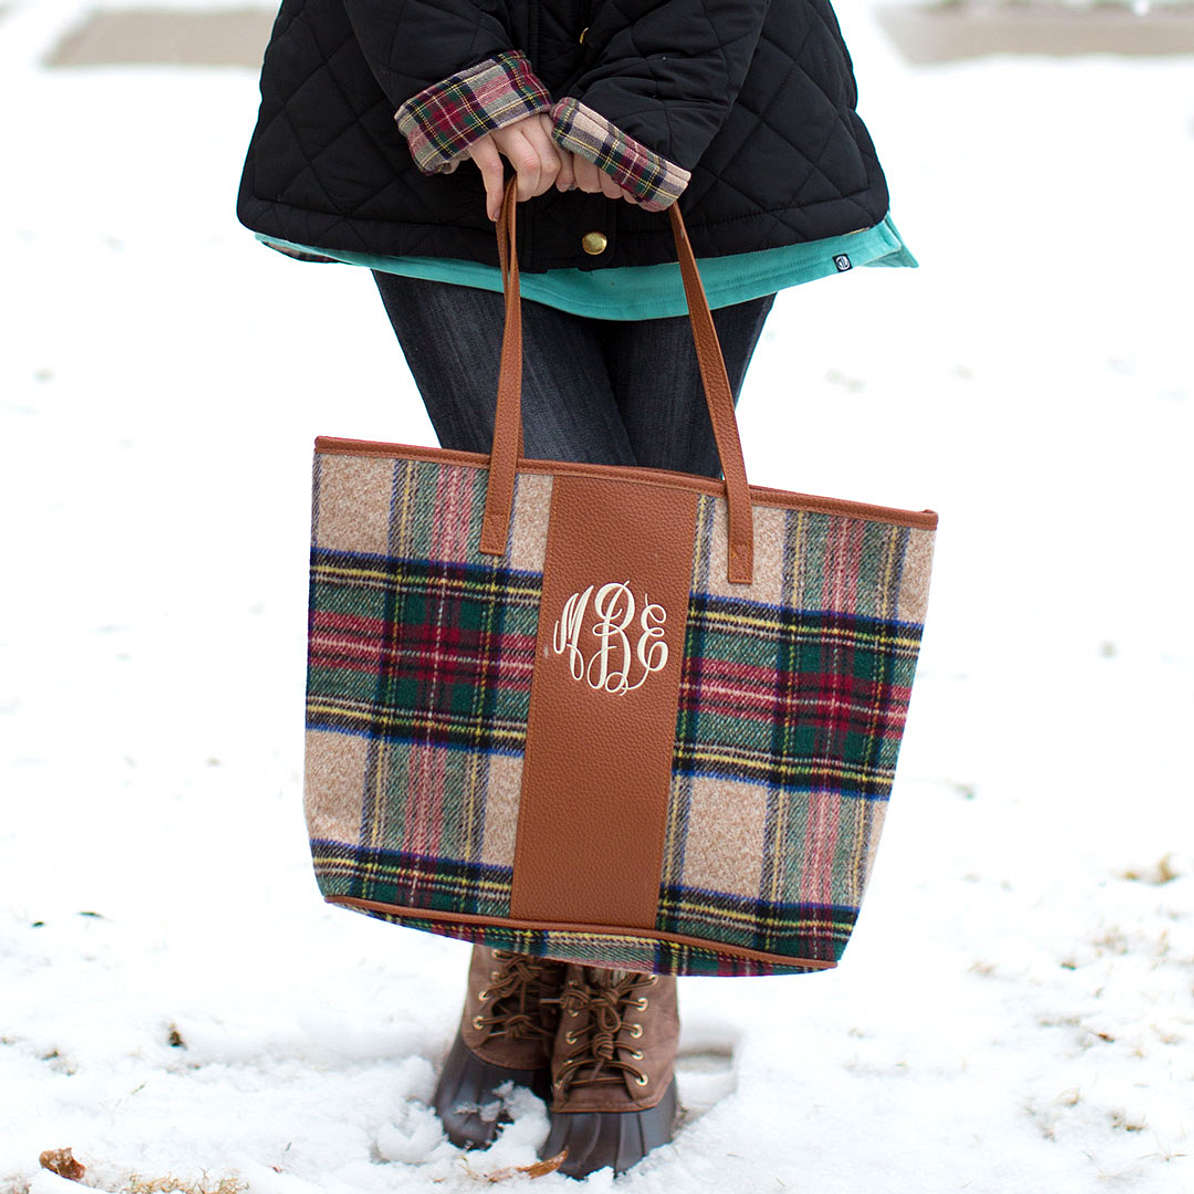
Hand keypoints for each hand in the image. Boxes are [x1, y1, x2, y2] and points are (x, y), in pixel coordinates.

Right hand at [467, 113, 641, 218]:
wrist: (458, 97)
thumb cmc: (494, 118)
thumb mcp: (524, 125)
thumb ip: (544, 145)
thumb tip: (567, 182)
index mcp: (537, 115)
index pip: (563, 149)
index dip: (565, 173)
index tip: (562, 186)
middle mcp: (524, 117)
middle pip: (549, 163)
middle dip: (542, 187)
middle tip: (528, 191)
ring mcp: (501, 124)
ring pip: (530, 167)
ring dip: (525, 191)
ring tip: (515, 196)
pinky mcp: (478, 134)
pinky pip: (494, 170)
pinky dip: (495, 196)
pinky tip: (493, 211)